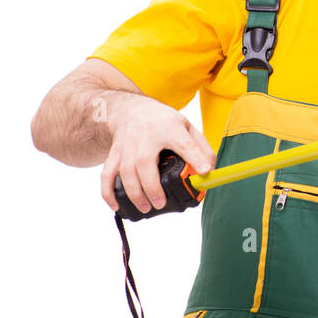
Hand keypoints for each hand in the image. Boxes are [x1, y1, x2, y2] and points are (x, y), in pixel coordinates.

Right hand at [99, 95, 215, 213]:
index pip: (184, 144)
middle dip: (151, 186)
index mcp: (170, 128)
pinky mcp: (114, 152)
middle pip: (144, 162)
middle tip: (160, 204)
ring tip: (146, 208)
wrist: (131, 109)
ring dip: (134, 192)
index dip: (195, 158)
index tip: (204, 172)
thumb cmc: (164, 122)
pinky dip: (108, 191)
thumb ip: (201, 148)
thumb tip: (209, 172)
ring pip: (125, 170)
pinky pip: (107, 173)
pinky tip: (116, 205)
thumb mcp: (187, 127)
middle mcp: (146, 136)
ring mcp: (127, 144)